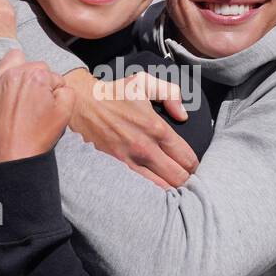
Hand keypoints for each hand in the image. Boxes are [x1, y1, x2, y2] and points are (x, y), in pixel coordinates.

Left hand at [0, 43, 72, 164]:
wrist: (12, 157)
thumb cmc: (38, 137)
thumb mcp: (66, 113)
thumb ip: (67, 91)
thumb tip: (58, 86)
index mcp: (37, 76)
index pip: (53, 76)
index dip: (54, 92)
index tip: (50, 108)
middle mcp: (15, 73)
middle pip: (33, 66)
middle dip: (39, 81)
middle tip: (38, 106)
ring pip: (10, 59)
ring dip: (17, 66)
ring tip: (21, 82)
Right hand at [64, 70, 198, 187]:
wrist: (80, 104)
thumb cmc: (112, 93)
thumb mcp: (144, 82)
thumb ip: (170, 93)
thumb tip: (183, 115)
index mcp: (156, 128)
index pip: (187, 158)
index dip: (195, 165)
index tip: (193, 166)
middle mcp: (145, 148)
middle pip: (178, 177)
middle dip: (187, 180)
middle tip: (187, 179)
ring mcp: (129, 161)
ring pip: (161, 188)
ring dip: (171, 188)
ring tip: (174, 187)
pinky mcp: (116, 169)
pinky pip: (139, 189)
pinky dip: (150, 192)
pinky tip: (154, 190)